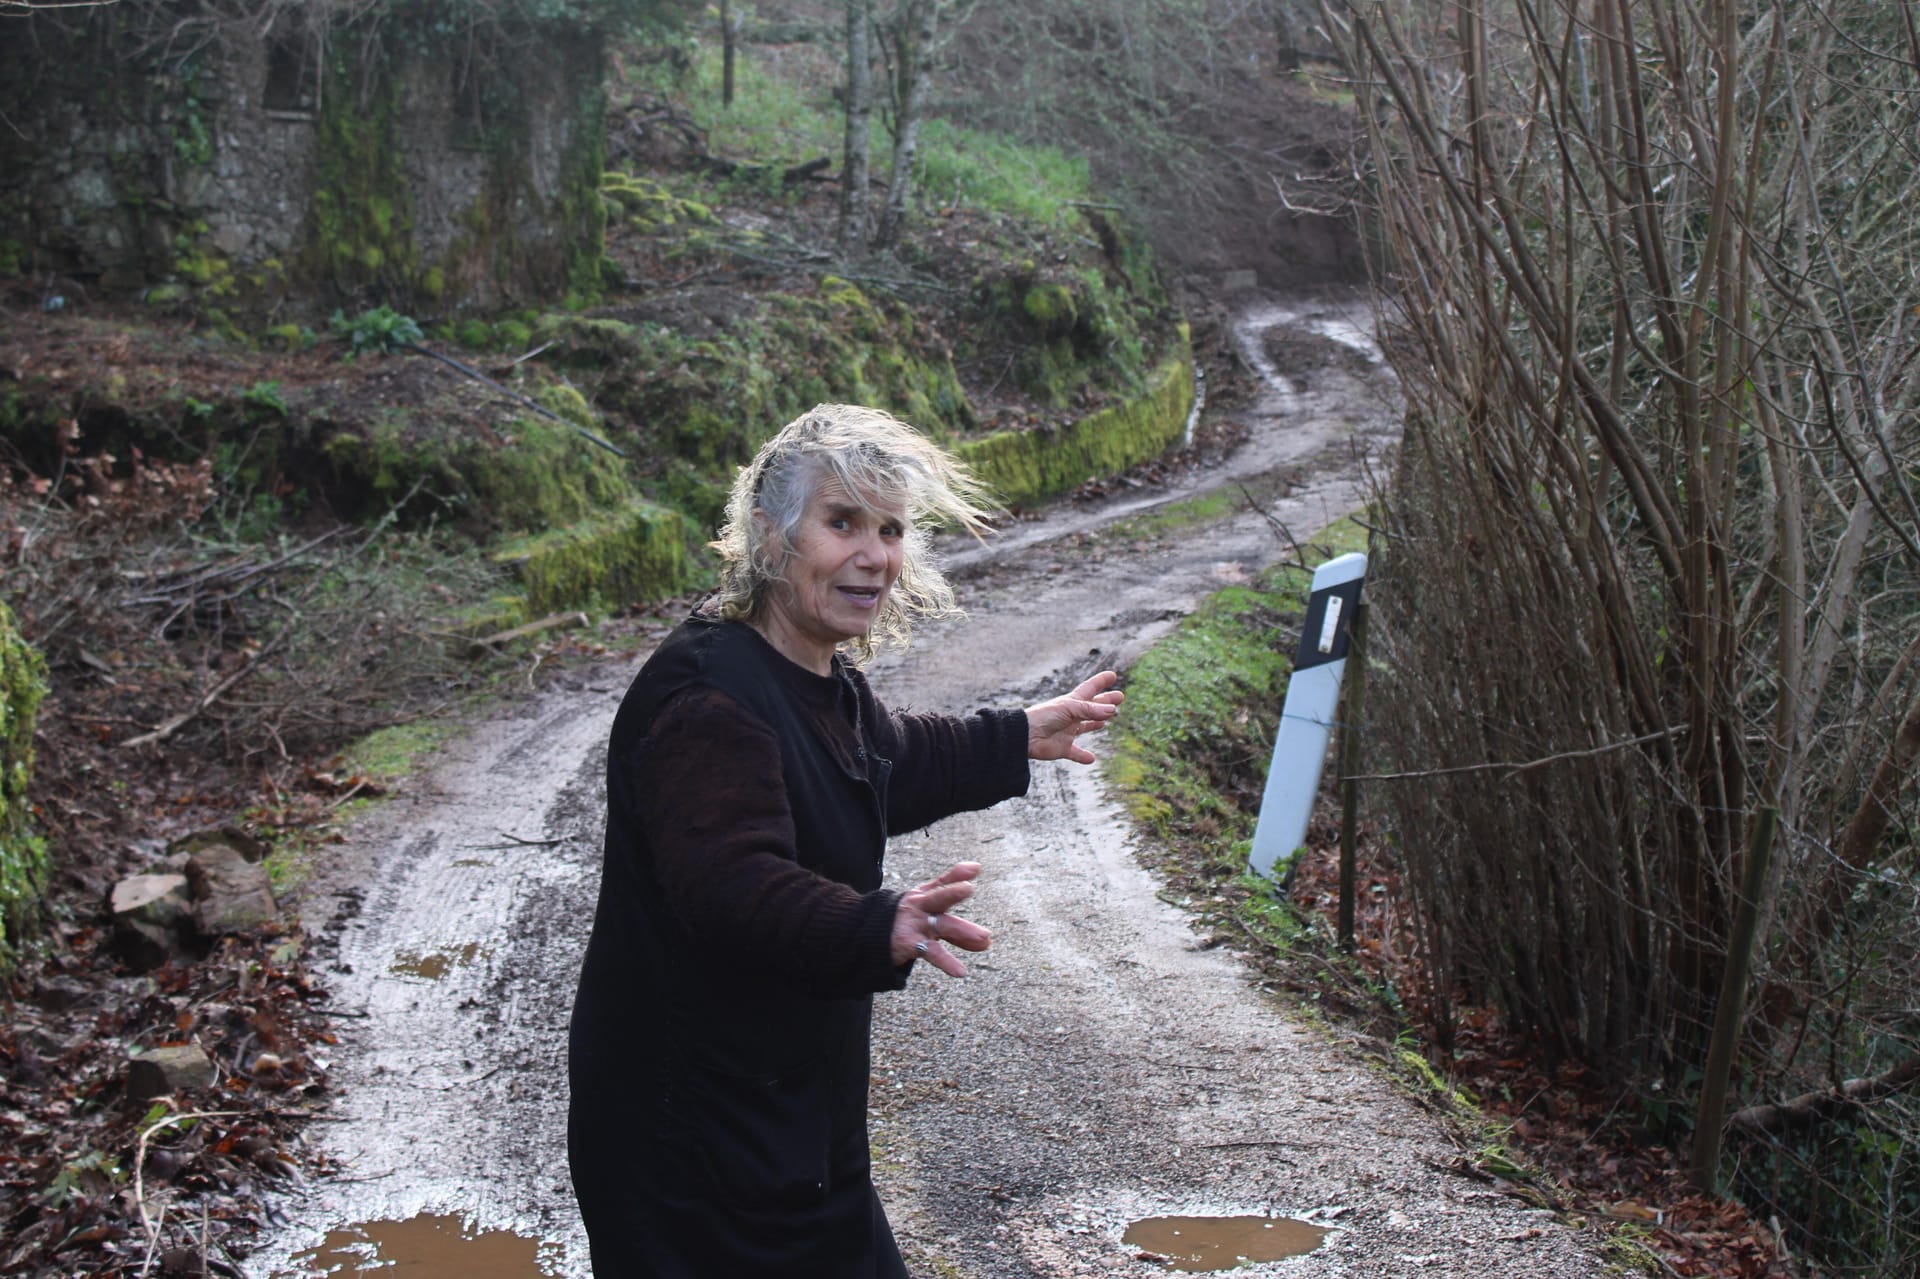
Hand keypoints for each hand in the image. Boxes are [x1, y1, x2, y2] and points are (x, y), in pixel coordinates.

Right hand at [891, 862, 991, 976]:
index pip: (942, 883)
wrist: (868, 935)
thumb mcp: (925, 907)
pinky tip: (960, 972)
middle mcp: (920, 907)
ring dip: (963, 932)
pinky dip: (946, 962)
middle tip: (970, 889)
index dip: (957, 874)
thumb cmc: (905, 918)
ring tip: (985, 939)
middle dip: (953, 893)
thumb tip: (985, 927)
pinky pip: (932, 952)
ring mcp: (916, 925)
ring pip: (942, 926)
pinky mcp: (910, 943)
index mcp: (924, 895)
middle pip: (939, 898)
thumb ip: (952, 903)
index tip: (975, 868)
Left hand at [1026, 670, 1123, 763]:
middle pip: (1093, 706)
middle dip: (1106, 701)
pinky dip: (1083, 756)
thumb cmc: (1045, 716)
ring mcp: (1067, 731)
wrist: (1026, 735)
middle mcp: (1071, 715)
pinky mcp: (1062, 747)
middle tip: (1120, 697)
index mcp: (1072, 702)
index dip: (1101, 681)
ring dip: (1095, 723)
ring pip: (1085, 726)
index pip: (1090, 688)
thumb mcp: (1070, 709)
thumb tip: (1112, 710)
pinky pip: (1075, 753)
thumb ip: (1091, 710)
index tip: (1112, 675)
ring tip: (1106, 721)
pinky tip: (1091, 758)